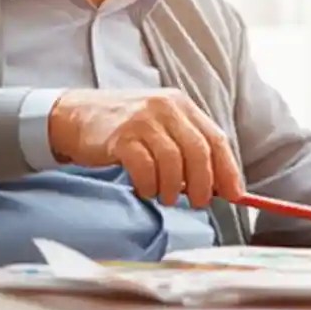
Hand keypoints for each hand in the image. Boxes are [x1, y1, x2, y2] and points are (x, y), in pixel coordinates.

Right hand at [48, 88, 244, 207]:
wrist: (74, 115)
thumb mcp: (160, 128)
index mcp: (182, 106)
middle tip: (199, 203)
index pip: (216, 139)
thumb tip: (219, 186)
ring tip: (165, 197)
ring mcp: (143, 120)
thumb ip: (187, 149)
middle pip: (198, 150)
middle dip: (204, 184)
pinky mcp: (121, 136)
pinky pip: (145, 168)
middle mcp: (166, 108)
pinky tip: (145, 189)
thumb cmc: (124, 128)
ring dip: (173, 188)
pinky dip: (149, 185)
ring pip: (173, 161)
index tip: (236, 195)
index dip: (228, 170)